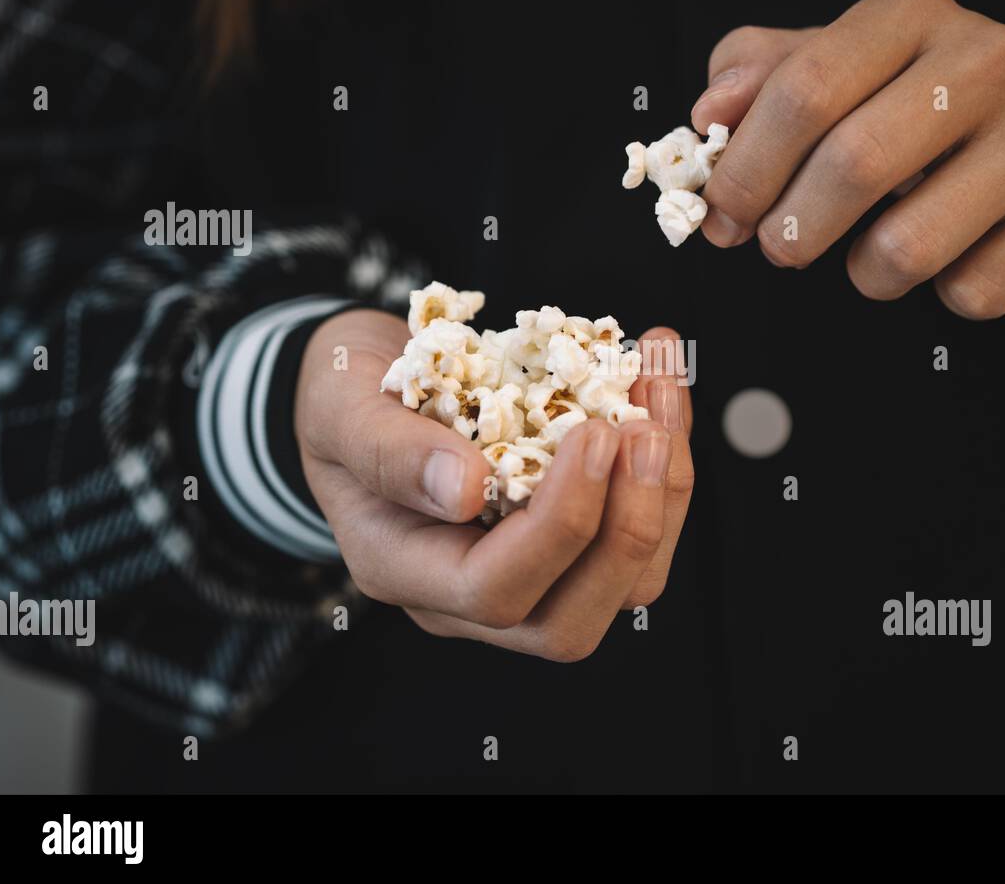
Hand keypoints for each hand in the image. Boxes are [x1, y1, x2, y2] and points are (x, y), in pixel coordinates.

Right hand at [294, 309, 693, 659]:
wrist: (364, 384)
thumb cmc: (343, 395)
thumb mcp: (339, 406)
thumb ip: (387, 451)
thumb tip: (465, 490)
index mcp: (406, 570)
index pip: (495, 591)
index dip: (558, 525)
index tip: (592, 435)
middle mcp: (470, 596)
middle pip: (572, 621)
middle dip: (629, 528)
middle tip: (644, 433)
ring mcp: (529, 572)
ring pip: (624, 582)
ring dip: (663, 490)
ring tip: (661, 391)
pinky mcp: (572, 538)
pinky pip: (637, 527)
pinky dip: (664, 460)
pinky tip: (658, 385)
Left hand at [691, 0, 1004, 318]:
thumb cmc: (930, 111)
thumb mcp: (847, 70)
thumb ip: (765, 78)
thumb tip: (710, 114)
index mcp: (914, 17)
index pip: (805, 89)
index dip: (746, 166)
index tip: (722, 212)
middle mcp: (988, 61)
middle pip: (854, 164)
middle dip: (791, 227)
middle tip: (778, 246)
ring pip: (908, 245)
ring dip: (866, 273)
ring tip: (871, 257)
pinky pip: (971, 291)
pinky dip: (943, 294)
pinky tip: (954, 258)